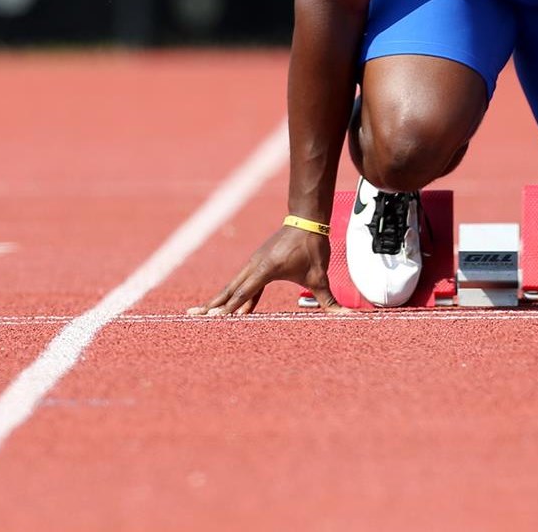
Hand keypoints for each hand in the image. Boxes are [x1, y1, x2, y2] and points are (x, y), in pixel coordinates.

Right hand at [186, 226, 350, 315]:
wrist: (307, 221)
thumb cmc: (312, 247)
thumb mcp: (320, 275)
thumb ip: (328, 300)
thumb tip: (345, 317)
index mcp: (266, 269)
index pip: (244, 293)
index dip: (229, 307)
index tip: (213, 317)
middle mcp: (255, 266)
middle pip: (230, 289)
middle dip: (212, 304)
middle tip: (193, 314)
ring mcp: (254, 264)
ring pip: (233, 286)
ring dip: (219, 300)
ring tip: (201, 312)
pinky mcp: (258, 264)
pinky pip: (244, 284)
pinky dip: (236, 296)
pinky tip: (233, 310)